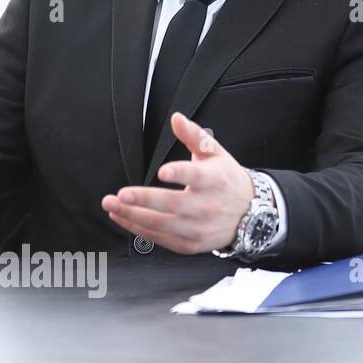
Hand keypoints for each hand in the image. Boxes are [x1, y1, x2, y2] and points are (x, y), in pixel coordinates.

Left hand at [101, 113, 252, 253]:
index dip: (180, 173)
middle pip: (174, 204)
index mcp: (215, 180)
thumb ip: (193, 135)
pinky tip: (121, 217)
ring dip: (133, 215)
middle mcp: (208, 206)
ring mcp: (199, 228)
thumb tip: (176, 118)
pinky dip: (137, 229)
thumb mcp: (215, 154)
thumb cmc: (227, 180)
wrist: (251, 214)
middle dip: (145, 199)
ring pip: (162, 224)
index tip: (162, 171)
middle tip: (121, 194)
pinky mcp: (190, 244)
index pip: (197, 176)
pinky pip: (160, 238)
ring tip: (112, 205)